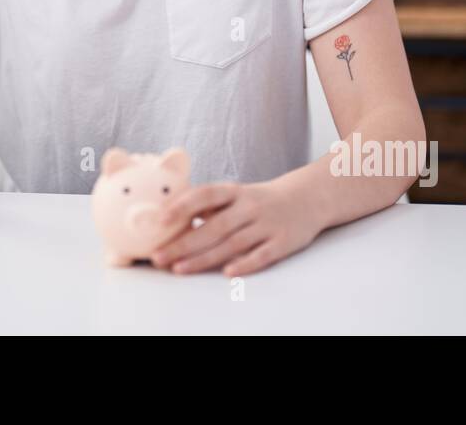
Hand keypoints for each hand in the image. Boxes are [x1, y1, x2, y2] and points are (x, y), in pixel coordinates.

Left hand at [150, 180, 324, 277]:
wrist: (306, 198)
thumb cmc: (259, 200)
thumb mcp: (235, 194)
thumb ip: (207, 205)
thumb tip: (169, 217)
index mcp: (235, 192)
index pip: (206, 195)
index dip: (183, 206)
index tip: (160, 219)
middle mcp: (249, 207)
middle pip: (214, 227)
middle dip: (183, 243)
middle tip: (158, 256)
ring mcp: (267, 225)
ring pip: (232, 244)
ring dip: (204, 258)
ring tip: (179, 269)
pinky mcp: (282, 243)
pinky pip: (261, 255)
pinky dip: (244, 264)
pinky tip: (226, 273)